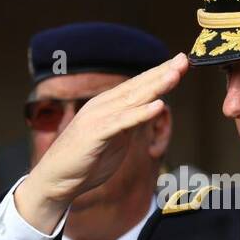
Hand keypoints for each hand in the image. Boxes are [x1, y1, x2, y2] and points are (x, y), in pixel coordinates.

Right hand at [15, 53, 187, 232]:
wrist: (56, 180)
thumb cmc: (87, 160)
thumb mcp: (117, 138)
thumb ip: (133, 122)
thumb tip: (154, 108)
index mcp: (108, 105)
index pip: (138, 85)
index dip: (160, 73)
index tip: (182, 61)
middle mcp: (103, 106)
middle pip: (137, 87)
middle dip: (162, 72)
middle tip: (184, 59)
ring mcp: (98, 118)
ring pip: (132, 100)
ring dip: (155, 87)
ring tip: (175, 75)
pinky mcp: (94, 134)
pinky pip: (122, 123)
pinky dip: (140, 114)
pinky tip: (158, 106)